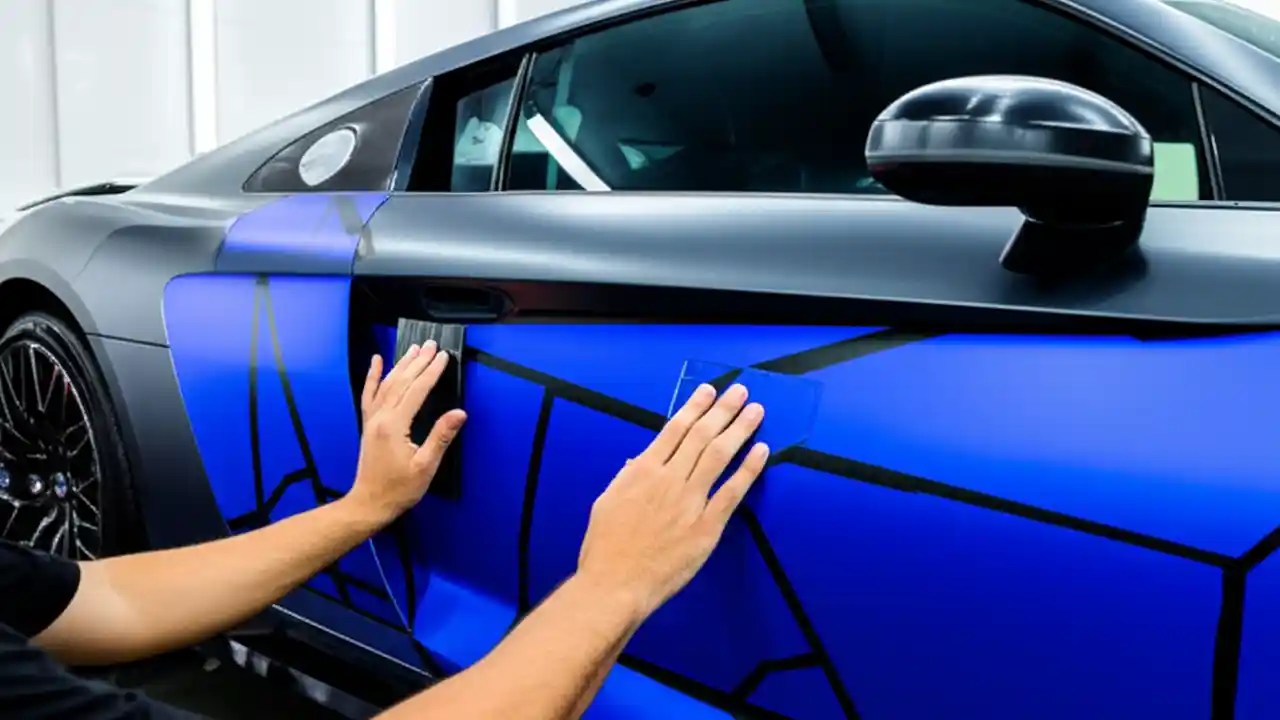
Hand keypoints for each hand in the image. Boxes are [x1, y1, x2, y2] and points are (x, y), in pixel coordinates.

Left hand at [345, 342, 466, 525]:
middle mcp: (380, 417)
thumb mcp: (426, 466)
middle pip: (401, 382)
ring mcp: (372, 419)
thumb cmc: (399, 489)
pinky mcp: (369, 424)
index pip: (417, 391)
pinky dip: (373, 377)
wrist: (370, 503)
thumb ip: (441, 437)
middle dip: (418, 362)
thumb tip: (459, 414)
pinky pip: (369, 394)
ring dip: (401, 365)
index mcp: (394, 425)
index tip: (443, 357)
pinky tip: (376, 362)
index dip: (432, 372)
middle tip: (432, 345)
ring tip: (414, 349)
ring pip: (387, 384)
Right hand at [576, 383, 767, 617]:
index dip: (695, 407)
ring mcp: (689, 502)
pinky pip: (732, 492)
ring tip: (755, 410)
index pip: (674, 429)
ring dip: (739, 429)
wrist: (615, 584)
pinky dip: (748, 469)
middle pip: (701, 435)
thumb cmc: (605, 547)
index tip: (709, 391)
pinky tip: (761, 450)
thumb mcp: (607, 502)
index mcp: (642, 471)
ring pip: (718, 455)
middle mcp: (668, 479)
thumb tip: (640, 460)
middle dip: (722, 410)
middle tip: (741, 391)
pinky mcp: (706, 527)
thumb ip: (627, 478)